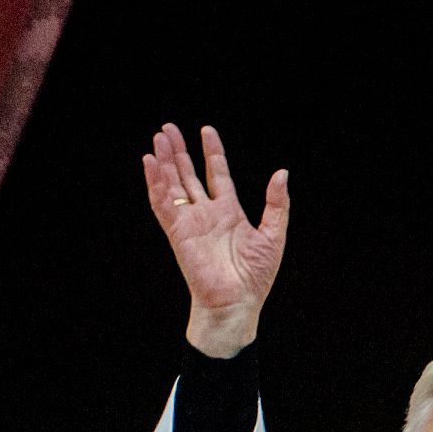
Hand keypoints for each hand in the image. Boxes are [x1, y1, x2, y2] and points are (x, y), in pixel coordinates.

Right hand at [142, 123, 289, 356]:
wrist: (236, 302)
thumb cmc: (255, 277)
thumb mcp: (274, 235)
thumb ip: (277, 204)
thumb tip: (282, 173)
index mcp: (229, 212)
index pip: (217, 174)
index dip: (212, 152)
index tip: (207, 131)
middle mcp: (207, 213)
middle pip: (189, 174)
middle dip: (179, 151)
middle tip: (168, 128)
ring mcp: (190, 222)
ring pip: (173, 184)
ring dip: (165, 161)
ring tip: (159, 138)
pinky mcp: (177, 232)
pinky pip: (163, 203)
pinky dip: (155, 183)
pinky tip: (150, 163)